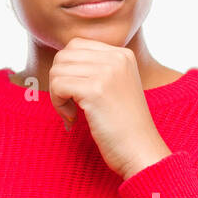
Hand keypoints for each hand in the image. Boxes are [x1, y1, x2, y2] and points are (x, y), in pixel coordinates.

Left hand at [48, 39, 171, 179]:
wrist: (140, 151)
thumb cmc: (125, 127)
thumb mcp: (116, 87)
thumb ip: (95, 69)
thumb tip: (59, 63)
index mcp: (123, 54)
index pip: (76, 45)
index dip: (68, 70)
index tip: (77, 95)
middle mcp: (117, 58)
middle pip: (64, 55)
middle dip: (59, 81)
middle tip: (70, 105)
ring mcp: (107, 72)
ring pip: (57, 70)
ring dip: (58, 94)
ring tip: (72, 113)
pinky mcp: (95, 90)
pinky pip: (57, 86)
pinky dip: (58, 104)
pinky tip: (72, 119)